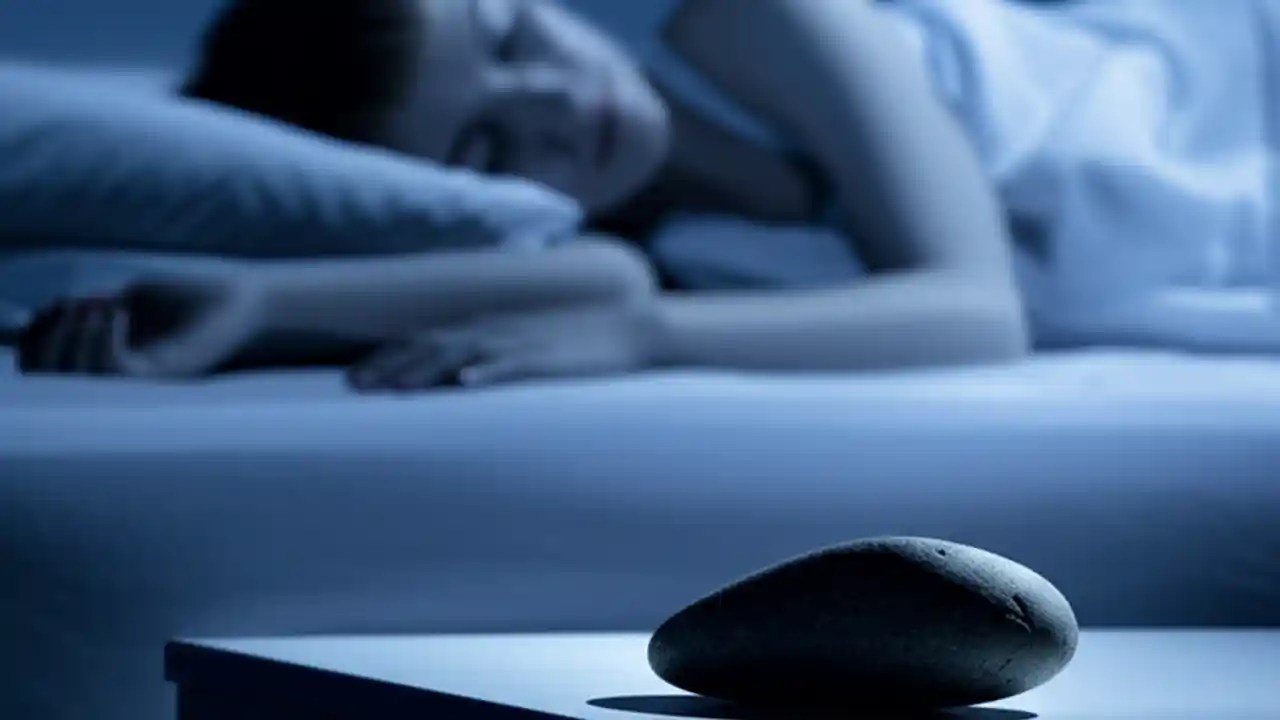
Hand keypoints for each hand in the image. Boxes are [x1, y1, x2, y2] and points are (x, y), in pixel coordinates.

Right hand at [17, 269, 266, 378]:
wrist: (242, 299)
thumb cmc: (193, 295)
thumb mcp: (131, 297)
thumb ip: (92, 309)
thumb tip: (53, 314)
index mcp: (107, 357)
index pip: (46, 364)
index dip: (37, 336)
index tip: (57, 305)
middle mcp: (120, 375)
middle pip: (49, 377)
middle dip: (47, 339)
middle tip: (71, 307)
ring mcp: (141, 379)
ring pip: (77, 378)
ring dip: (73, 338)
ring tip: (98, 306)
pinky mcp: (164, 376)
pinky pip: (113, 372)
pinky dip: (102, 341)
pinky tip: (116, 313)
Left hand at [347, 302, 660, 391]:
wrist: (631, 325)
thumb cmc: (579, 337)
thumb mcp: (527, 342)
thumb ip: (493, 353)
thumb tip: (458, 374)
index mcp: (488, 327)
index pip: (426, 339)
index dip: (388, 357)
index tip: (356, 378)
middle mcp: (495, 330)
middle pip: (432, 344)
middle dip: (391, 365)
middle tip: (355, 387)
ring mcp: (520, 343)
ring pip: (463, 353)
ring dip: (426, 368)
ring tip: (395, 388)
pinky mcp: (548, 358)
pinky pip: (512, 365)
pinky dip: (487, 371)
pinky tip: (466, 382)